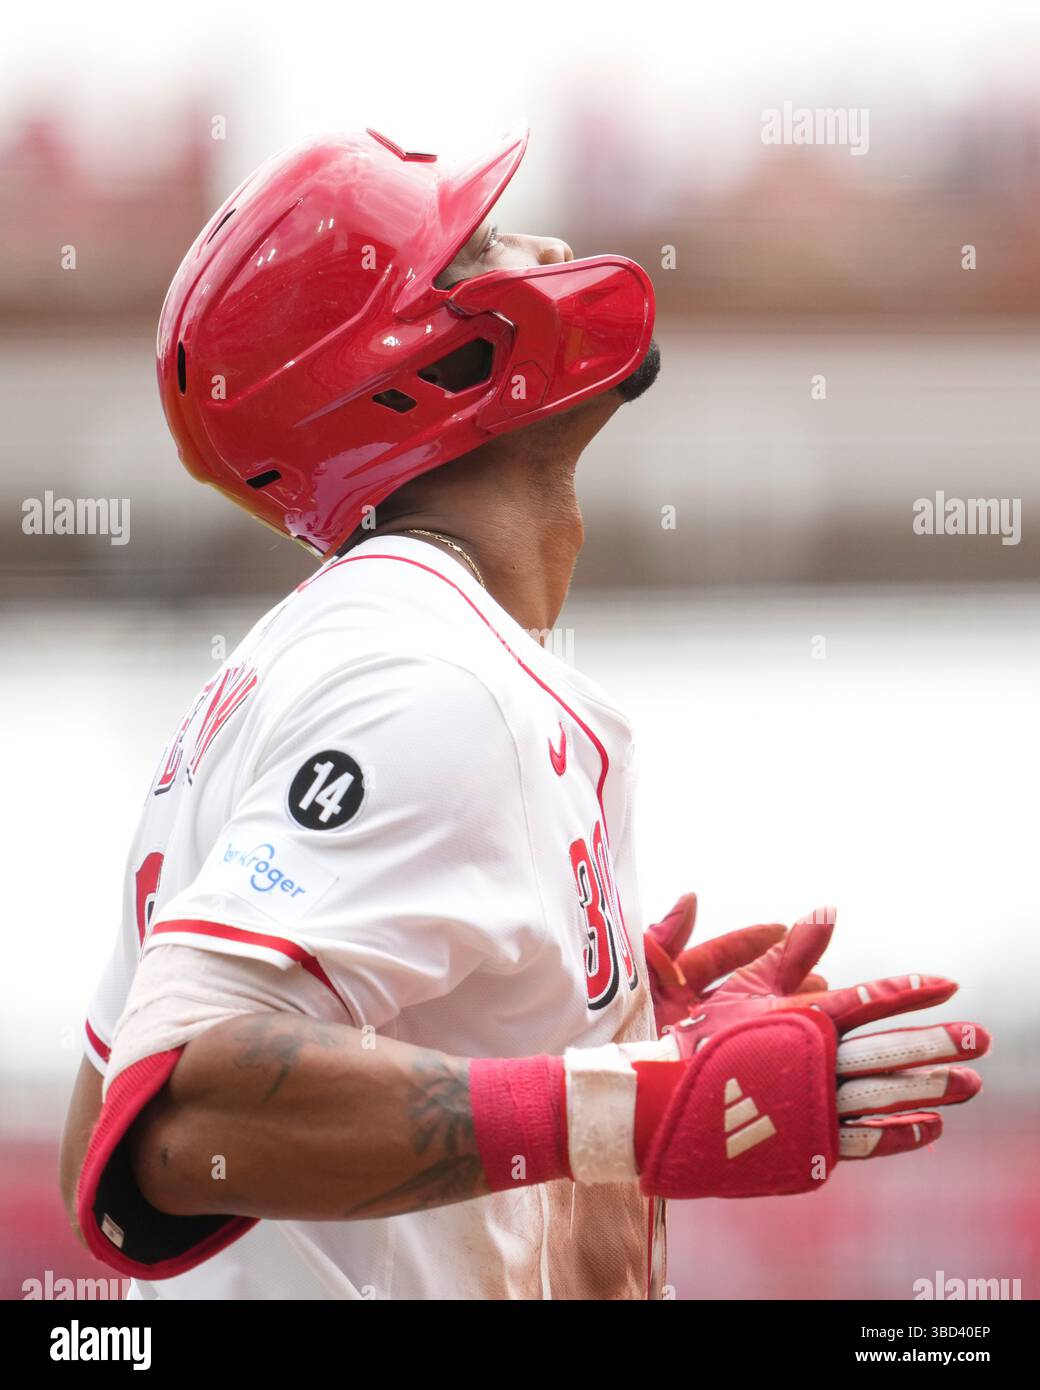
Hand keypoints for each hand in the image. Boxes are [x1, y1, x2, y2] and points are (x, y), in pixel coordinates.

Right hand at [635, 907, 990, 1197]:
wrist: (662, 1107)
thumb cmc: (694, 1041)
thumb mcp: (740, 987)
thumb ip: (788, 952)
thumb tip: (828, 909)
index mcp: (796, 1021)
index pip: (865, 1001)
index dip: (908, 992)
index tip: (948, 984)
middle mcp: (812, 1062)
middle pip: (886, 1049)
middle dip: (936, 1041)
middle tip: (980, 1038)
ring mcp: (812, 1106)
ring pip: (883, 1095)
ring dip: (930, 1087)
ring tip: (971, 1083)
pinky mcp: (806, 1144)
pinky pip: (863, 1139)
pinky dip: (900, 1135)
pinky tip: (931, 1128)